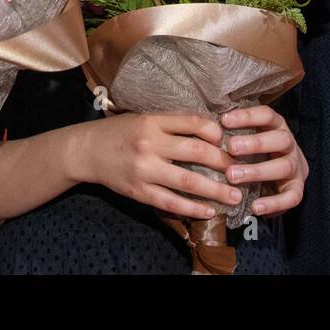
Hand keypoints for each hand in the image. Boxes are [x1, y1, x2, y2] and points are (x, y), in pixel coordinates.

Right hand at [71, 112, 239, 219]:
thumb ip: (172, 124)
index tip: (227, 140)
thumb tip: (210, 130)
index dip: (215, 132)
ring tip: (234, 196)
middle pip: (195, 152)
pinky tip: (208, 211)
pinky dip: (192, 208)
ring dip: (215, 190)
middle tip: (242, 170)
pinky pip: (171, 202)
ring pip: (187, 181)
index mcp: (152, 121)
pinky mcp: (139, 191)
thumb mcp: (145, 118)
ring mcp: (145, 170)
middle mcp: (150, 144)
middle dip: (223, 162)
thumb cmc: (120, 132)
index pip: (192, 123)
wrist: (87, 151)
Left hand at [220, 106, 306, 215]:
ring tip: (233, 176)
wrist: (283, 175)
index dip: (248, 116)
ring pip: (284, 166)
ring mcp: (296, 167)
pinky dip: (273, 203)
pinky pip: (291, 197)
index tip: (224, 120)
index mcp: (277, 127)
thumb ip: (234, 133)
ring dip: (258, 171)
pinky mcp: (297, 189)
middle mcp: (290, 144)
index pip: (267, 115)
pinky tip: (255, 207)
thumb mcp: (249, 138)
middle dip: (255, 143)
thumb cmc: (257, 152)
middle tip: (231, 148)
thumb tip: (205, 128)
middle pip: (280, 139)